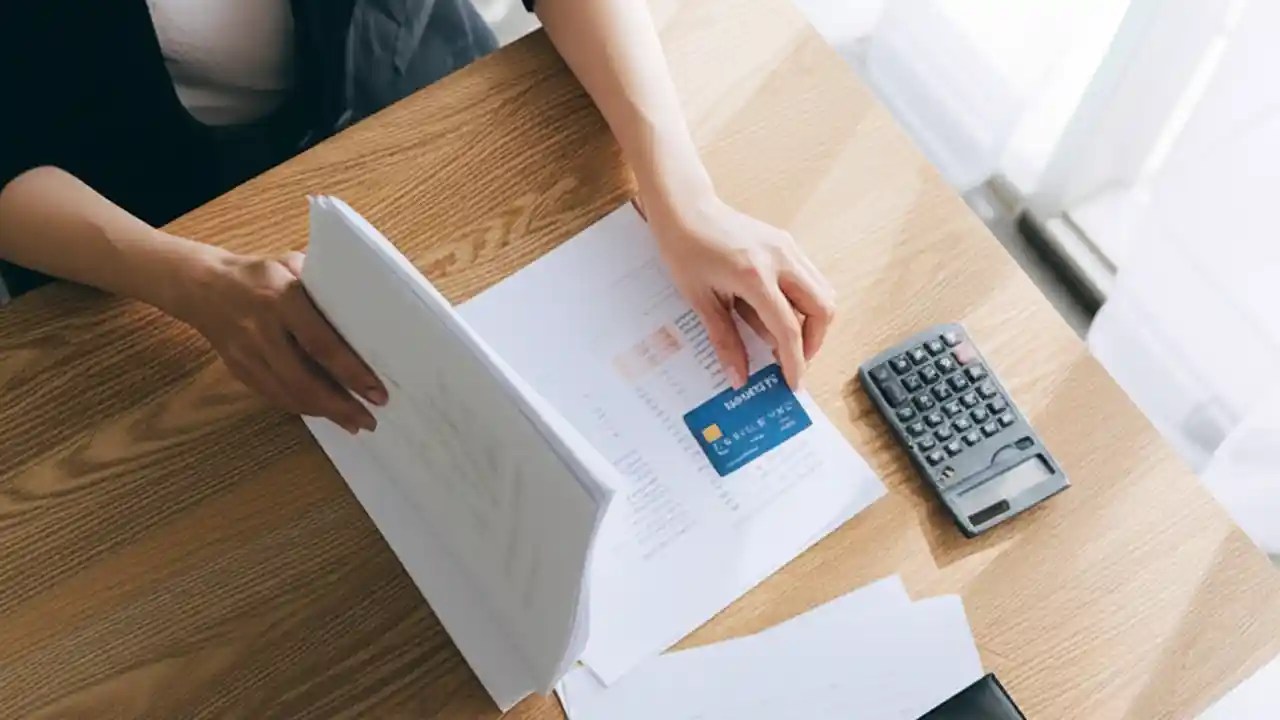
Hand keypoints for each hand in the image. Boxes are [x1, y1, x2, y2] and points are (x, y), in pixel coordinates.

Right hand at [175, 249, 386, 433]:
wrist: (203, 285)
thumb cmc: (261, 273)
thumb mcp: (293, 265)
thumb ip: (324, 289)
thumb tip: (364, 317)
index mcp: (282, 298)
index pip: (321, 345)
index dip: (351, 373)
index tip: (377, 392)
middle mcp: (262, 330)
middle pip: (304, 380)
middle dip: (340, 406)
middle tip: (369, 421)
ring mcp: (247, 354)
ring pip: (288, 394)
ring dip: (324, 414)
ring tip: (353, 423)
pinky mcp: (238, 370)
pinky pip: (274, 396)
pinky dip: (302, 408)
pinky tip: (323, 412)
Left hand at [646, 195, 836, 389]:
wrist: (684, 208)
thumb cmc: (684, 249)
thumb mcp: (700, 299)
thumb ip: (725, 339)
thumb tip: (740, 376)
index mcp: (754, 276)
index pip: (788, 328)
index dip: (795, 361)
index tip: (793, 383)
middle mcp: (780, 259)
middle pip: (821, 308)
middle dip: (814, 341)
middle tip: (793, 361)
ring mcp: (788, 248)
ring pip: (822, 292)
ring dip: (812, 321)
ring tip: (786, 340)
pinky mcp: (787, 243)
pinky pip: (810, 278)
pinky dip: (805, 302)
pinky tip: (778, 313)